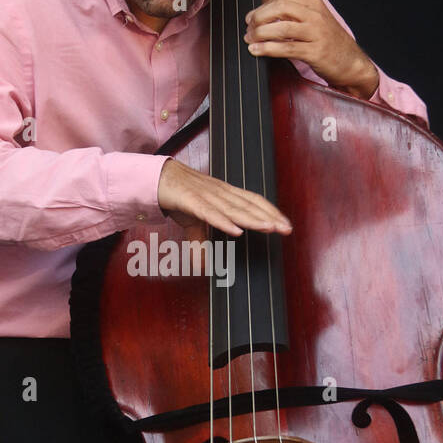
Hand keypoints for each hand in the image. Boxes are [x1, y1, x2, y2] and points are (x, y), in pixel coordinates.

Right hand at [157, 158, 291, 237]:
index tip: (285, 224)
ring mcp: (206, 196)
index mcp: (224, 194)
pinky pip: (209, 213)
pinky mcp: (191, 201)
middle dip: (269, 217)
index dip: (270, 211)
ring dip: (253, 219)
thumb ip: (201, 242)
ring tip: (270, 227)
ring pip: (233, 209)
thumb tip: (203, 266)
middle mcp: (220, 193)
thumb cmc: (178, 195)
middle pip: (248, 206)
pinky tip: (236, 230)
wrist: (156, 177)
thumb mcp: (193, 221)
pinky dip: (223, 221)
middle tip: (287, 229)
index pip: (253, 201)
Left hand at [244, 0, 378, 98]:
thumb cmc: (329, 41)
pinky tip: (256, 51)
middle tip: (249, 29)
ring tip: (250, 40)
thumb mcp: (311, 17)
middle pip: (279, 7)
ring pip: (281, 27)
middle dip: (259, 18)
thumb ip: (290, 3)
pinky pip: (286, 47)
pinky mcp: (315, 52)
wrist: (351, 63)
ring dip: (260, 34)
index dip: (262, 6)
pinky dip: (267, 49)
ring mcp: (317, 33)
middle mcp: (315, 15)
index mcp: (313, 3)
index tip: (251, 18)